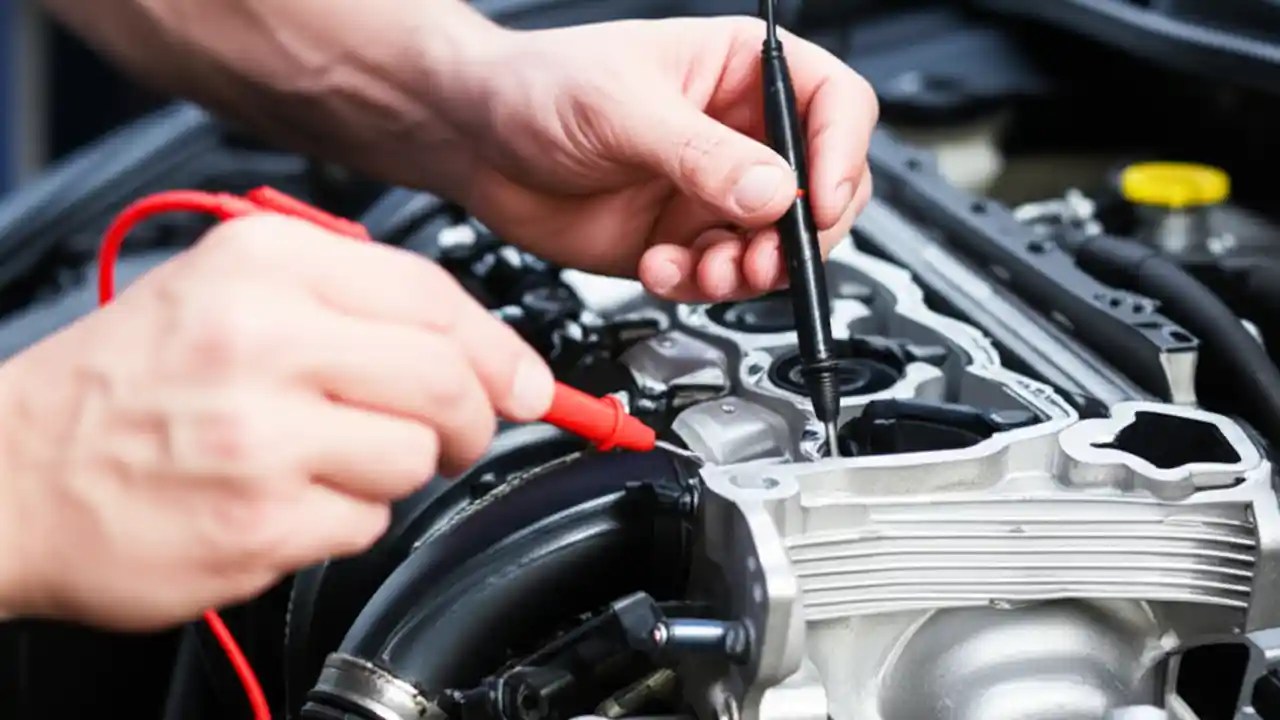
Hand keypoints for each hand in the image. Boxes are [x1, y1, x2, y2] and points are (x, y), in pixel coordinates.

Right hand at [0, 216, 552, 629]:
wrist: (12, 473)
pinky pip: (366, 524)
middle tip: (452, 431)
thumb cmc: (126, 381)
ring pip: (414, 459)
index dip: (498, 348)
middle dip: (472, 417)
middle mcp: (263, 339)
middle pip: (448, 381)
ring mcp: (261, 436)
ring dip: (393, 470)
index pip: (434, 297)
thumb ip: (357, 303)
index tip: (524, 381)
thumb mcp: (227, 289)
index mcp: (263, 265)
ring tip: (323, 458)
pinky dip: (346, 517)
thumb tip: (485, 352)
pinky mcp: (258, 521)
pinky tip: (286, 498)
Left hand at [436, 16, 877, 302]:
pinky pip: (721, 277)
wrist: (473, 142)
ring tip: (708, 268)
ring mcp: (712, 192)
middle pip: (819, 189)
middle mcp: (737, 135)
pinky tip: (661, 267)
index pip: (833, 106)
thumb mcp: (623, 107)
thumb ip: (701, 154)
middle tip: (762, 254)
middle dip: (799, 233)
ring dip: (749, 270)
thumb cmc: (539, 86)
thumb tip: (774, 192)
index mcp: (741, 73)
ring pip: (776, 245)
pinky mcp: (682, 239)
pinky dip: (699, 285)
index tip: (818, 200)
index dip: (840, 155)